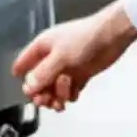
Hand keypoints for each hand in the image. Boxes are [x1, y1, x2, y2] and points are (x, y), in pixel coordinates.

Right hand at [11, 2, 136, 111]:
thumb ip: (43, 73)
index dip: (24, 79)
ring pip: (54, 88)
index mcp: (42, 47)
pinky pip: (69, 90)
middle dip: (42, 93)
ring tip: (63, 100)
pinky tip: (75, 94)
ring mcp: (66, 66)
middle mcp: (52, 56)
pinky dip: (70, 95)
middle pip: (39, 81)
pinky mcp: (80, 73)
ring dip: (57, 97)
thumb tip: (28, 87)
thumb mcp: (60, 57)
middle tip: (48, 100)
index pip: (24, 64)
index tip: (30, 92)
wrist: (112, 36)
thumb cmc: (85, 39)